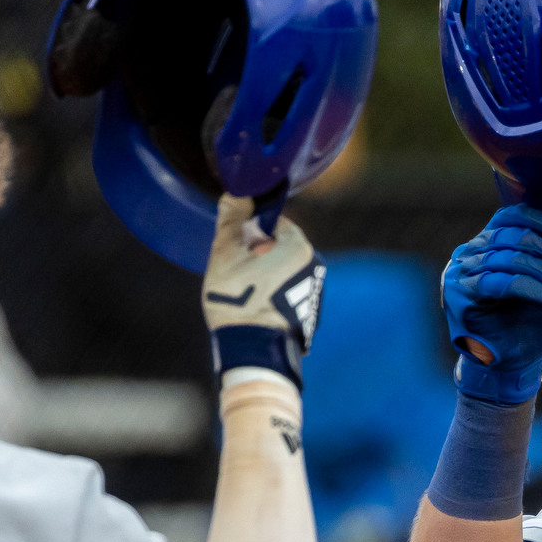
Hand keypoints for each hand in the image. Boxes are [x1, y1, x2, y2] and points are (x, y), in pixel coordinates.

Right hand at [203, 193, 324, 386]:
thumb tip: (236, 192)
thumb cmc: (237, 297)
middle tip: (240, 272)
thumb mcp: (225, 253)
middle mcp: (314, 264)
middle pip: (281, 247)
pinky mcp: (311, 312)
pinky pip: (290, 293)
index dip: (252, 231)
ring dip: (268, 275)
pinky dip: (276, 295)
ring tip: (247, 293)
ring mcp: (316, 290)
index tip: (239, 248)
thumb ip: (231, 218)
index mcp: (298, 245)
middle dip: (260, 254)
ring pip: (286, 271)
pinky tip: (258, 308)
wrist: (253, 349)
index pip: (274, 222)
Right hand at [442, 205, 541, 402]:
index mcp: (485, 243)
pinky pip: (501, 284)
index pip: (507, 218)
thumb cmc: (527, 320)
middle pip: (513, 238)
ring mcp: (460, 273)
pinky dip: (531, 288)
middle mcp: (468, 253)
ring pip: (509, 260)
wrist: (509, 362)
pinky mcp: (461, 297)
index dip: (536, 218)